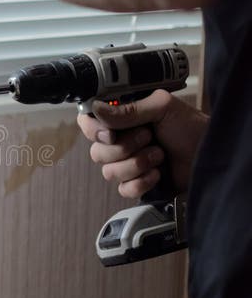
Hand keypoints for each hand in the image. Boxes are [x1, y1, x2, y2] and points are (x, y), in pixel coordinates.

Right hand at [77, 89, 208, 198]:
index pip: (88, 124)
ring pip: (109, 172)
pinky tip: (158, 173)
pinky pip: (124, 189)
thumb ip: (128, 110)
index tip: (111, 134)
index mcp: (121, 119)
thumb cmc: (189, 126)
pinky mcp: (137, 184)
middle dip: (125, 148)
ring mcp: (127, 164)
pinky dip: (142, 182)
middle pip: (97, 152)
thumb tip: (96, 108)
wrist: (209, 152)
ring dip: (136, 164)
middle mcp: (120, 141)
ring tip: (159, 155)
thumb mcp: (161, 108)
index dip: (94, 131)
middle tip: (148, 137)